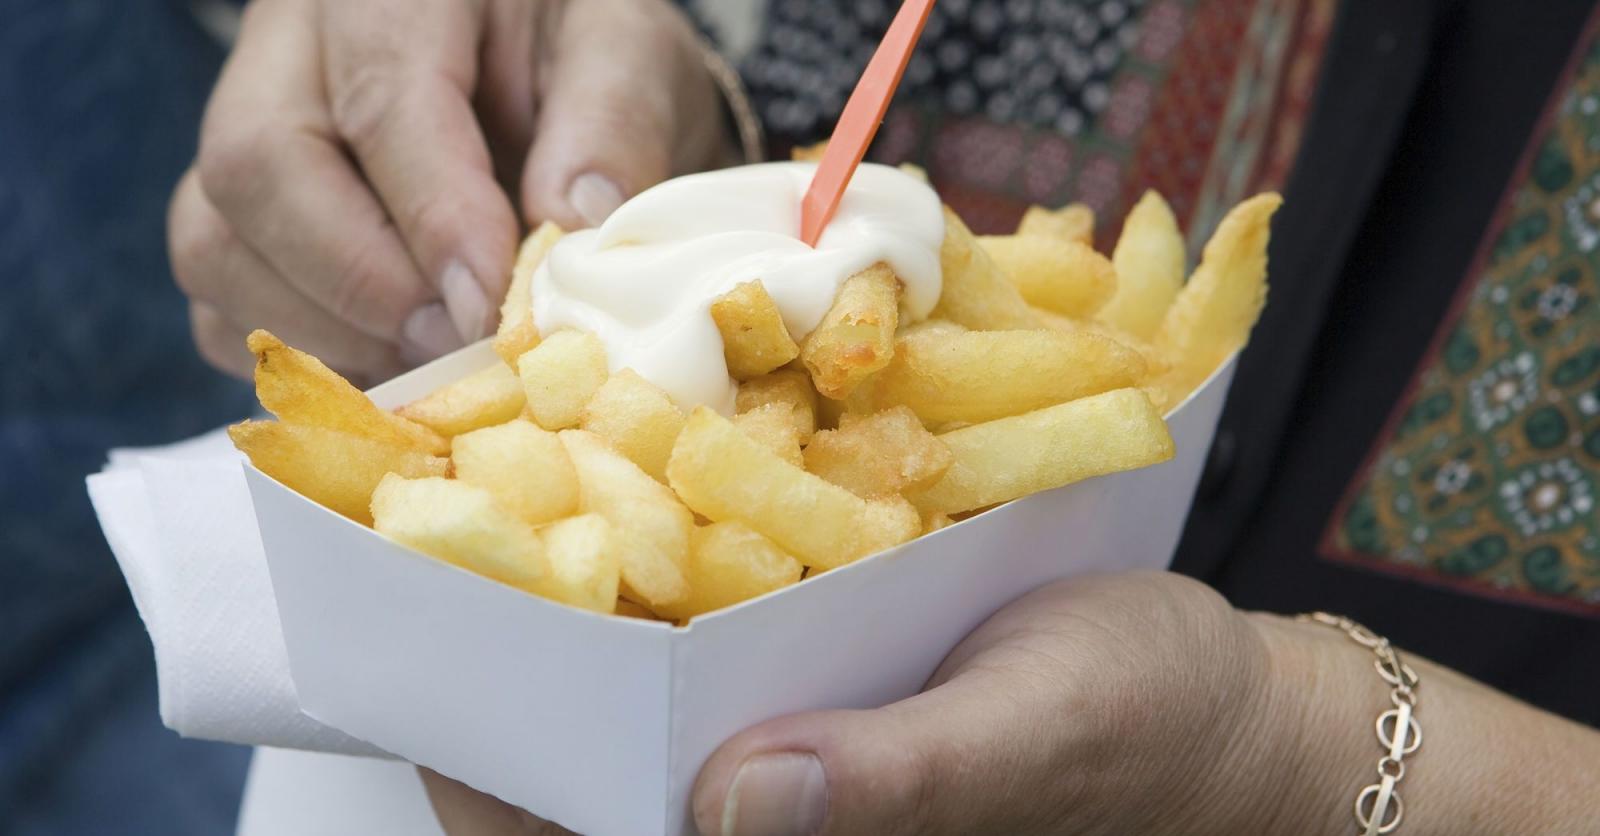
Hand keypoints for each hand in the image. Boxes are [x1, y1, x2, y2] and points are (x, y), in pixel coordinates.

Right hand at [170, 0, 734, 383]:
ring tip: (435, 367)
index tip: (492, 308)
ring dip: (324, 335)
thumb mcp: (629, 54)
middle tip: (461, 348)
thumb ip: (612, 123)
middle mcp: (291, 47)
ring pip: (215, 243)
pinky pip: (219, 306)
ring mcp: (246, 130)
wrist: (561, 82)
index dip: (433, 217)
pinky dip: (300, 361)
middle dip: (362, 284)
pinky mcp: (238, 220)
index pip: (380, 98)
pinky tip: (393, 372)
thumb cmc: (589, 59)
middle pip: (256, 165)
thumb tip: (570, 227)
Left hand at [424, 573, 1299, 834]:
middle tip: (469, 538)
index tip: (442, 669)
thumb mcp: (1039, 737)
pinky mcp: (826, 693)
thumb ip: (898, 782)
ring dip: (588, 608)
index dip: (496, 780)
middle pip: (593, 770)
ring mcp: (793, 753)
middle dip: (523, 669)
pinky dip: (676, 570)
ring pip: (642, 702)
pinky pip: (717, 647)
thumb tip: (734, 800)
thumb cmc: (1153, 734)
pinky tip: (660, 482)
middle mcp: (769, 811)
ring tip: (540, 491)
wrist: (1232, 712)